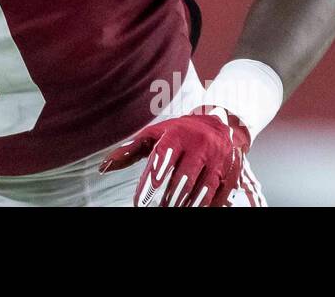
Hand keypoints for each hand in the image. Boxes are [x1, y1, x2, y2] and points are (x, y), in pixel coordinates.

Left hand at [99, 106, 253, 206]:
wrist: (220, 124)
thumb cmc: (179, 133)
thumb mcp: (153, 135)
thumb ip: (129, 150)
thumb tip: (103, 167)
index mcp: (178, 134)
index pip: (164, 155)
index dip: (153, 177)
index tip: (141, 199)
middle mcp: (200, 145)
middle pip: (184, 176)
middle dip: (168, 197)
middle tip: (156, 210)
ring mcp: (219, 159)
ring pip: (203, 188)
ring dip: (187, 204)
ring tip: (172, 211)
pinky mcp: (231, 173)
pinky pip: (219, 194)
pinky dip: (206, 205)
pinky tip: (193, 210)